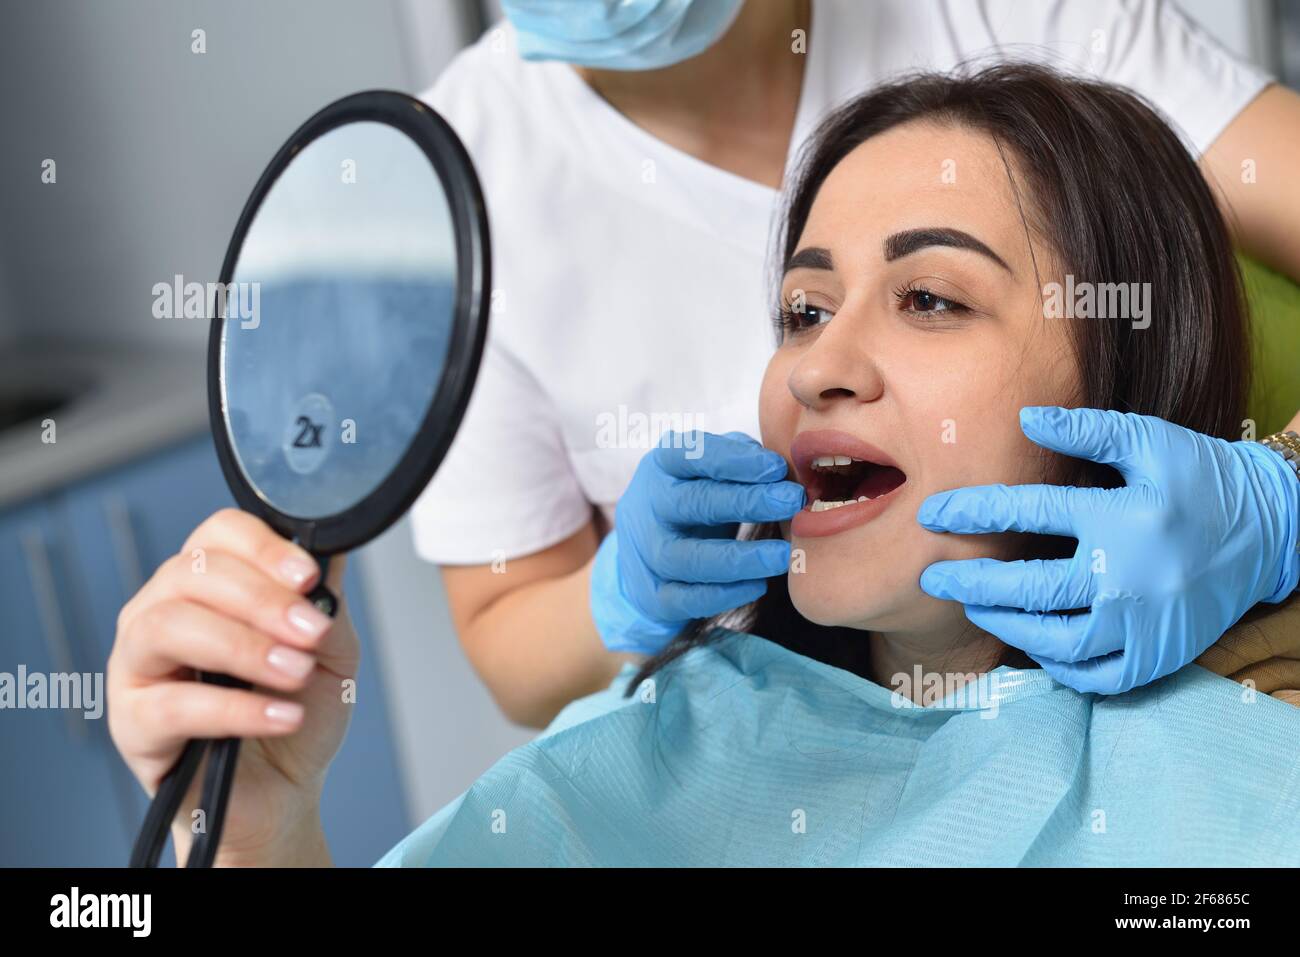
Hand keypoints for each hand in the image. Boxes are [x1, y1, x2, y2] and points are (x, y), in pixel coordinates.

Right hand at [108, 509, 357, 864]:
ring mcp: (139, 664)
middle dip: (261, 599)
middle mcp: (163, 611)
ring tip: (295, 673)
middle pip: (192, 572)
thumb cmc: (296, 709)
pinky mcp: (133, 723)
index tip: (309, 576)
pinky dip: (235, 709)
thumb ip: (327, 600)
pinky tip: (282, 717)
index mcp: (209, 583)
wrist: (282, 790)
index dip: (264, 548)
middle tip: (311, 632)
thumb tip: (334, 548)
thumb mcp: (330, 649)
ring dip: (243, 646)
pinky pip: (172, 705)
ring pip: (169, 626)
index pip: (219, 534)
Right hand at [590, 431, 804, 653]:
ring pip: (688, 558)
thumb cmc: (693, 500)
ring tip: (782, 555)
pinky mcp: (651, 595)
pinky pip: (686, 599)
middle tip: (791, 501)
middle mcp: (648, 505)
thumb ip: (741, 458)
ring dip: (739, 558)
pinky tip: (758, 586)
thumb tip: (783, 468)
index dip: (733, 460)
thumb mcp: (707, 470)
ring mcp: (646, 552)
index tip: (776, 468)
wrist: (644, 553)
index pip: (690, 454)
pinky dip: (724, 595)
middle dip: (745, 501)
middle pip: (692, 502)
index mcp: (662, 465)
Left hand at [917, 407, 1299, 693]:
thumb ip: (1087, 430)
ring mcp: (1144, 623)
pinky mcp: (1159, 654)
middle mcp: (1129, 576)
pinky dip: (1059, 667)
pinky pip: (1097, 676)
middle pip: (1032, 589)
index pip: (1029, 512)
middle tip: (933, 579)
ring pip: (1058, 641)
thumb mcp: (1152, 441)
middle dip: (972, 584)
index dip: (973, 511)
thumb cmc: (1203, 477)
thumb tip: (1025, 419)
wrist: (1274, 528)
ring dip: (1007, 626)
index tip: (933, 514)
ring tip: (976, 608)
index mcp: (1121, 518)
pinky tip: (1035, 645)